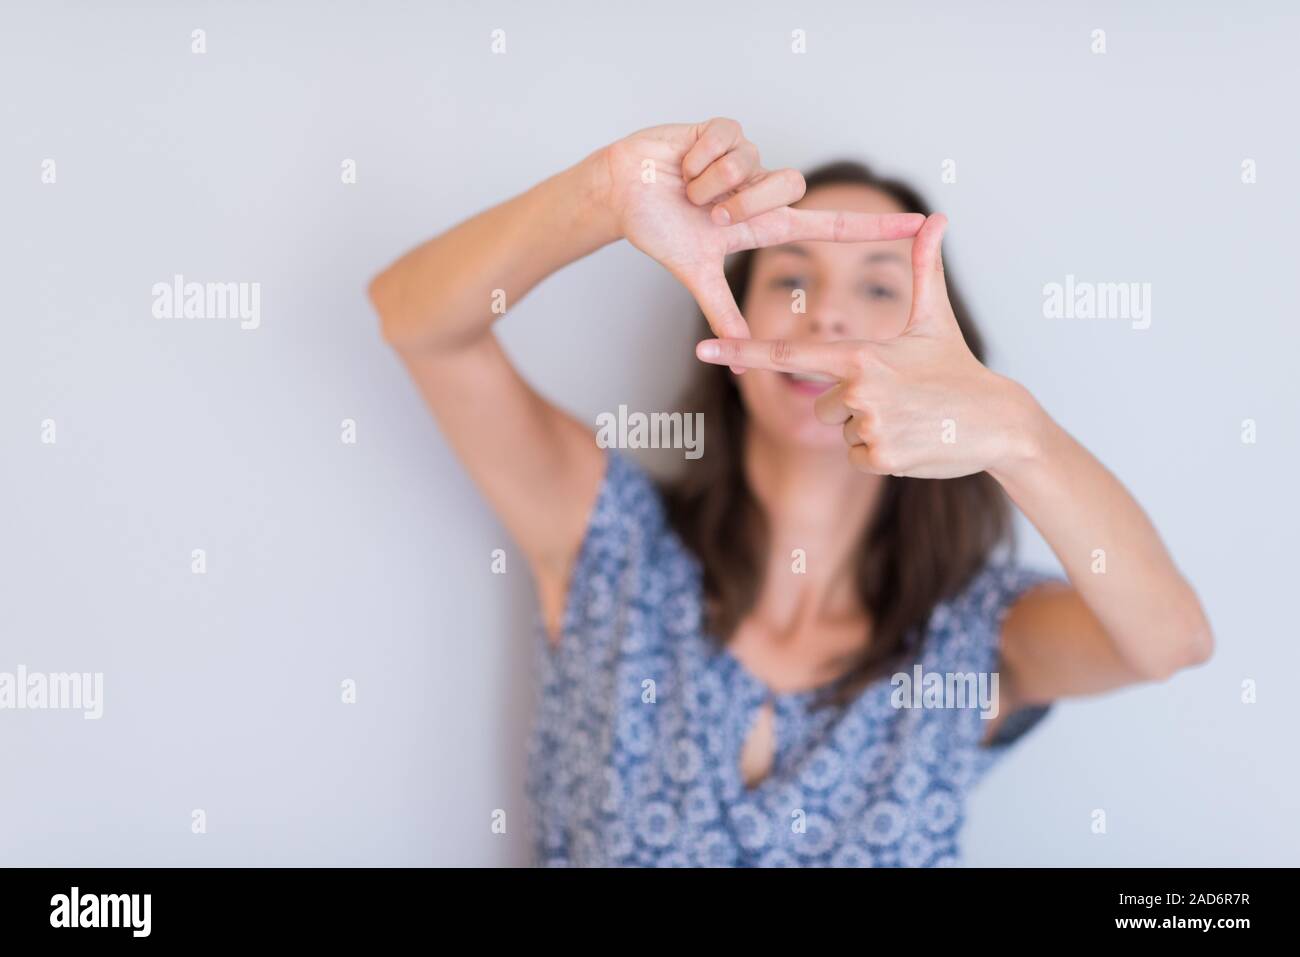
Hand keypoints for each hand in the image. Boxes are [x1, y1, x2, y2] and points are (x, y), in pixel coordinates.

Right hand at [597, 118, 924, 342]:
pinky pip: (729, 140)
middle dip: (743, 204)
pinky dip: (699, 159)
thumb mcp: (696, 273)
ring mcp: (747, 158)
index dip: (874, 227)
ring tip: (689, 189)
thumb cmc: (659, 229)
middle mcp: (763, 189)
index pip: (832, 225)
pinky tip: (683, 163)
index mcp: (765, 222)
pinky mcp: (724, 130)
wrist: (622, 194)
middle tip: (709, 213)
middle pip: (788, 189)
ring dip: (713, 184)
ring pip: (755, 166)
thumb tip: (738, 361)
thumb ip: (722, 313)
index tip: (920, 224)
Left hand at [693, 214, 1039, 477]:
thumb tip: (937, 217)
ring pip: (841, 431)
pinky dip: (880, 454)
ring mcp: (869, 425)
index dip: (741, 351)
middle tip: (897, 398)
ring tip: (907, 418)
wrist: (998, 422)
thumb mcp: (936, 320)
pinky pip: (857, 456)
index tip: (702, 348)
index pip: (788, 355)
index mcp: (861, 355)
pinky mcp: (881, 457)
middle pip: (823, 402)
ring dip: (867, 429)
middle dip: (853, 404)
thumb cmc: (958, 369)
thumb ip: (925, 270)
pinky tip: (910, 440)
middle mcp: (858, 390)